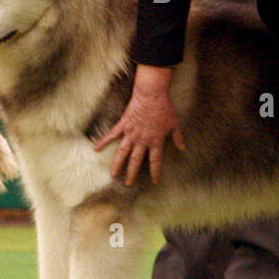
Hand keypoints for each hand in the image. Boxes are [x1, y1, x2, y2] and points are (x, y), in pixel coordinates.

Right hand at [94, 70, 185, 185]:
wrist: (152, 94)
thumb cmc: (164, 108)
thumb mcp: (174, 123)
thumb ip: (178, 137)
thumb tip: (182, 148)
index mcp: (155, 141)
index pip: (155, 160)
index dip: (155, 172)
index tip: (154, 181)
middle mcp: (142, 140)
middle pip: (136, 160)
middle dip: (132, 173)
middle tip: (128, 184)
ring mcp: (131, 133)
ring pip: (122, 152)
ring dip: (117, 164)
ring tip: (113, 174)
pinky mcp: (123, 125)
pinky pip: (111, 135)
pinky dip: (103, 142)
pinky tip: (96, 149)